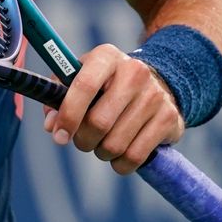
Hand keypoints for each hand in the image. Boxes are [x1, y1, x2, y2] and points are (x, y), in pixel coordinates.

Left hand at [43, 44, 184, 174]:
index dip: (68, 115)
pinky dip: (121, 164)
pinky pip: (135, 156)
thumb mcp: (80, 78)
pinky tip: (119, 155)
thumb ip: (58, 98)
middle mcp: (134, 72)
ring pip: (116, 144)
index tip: (59, 136)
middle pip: (99, 122)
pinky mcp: (169, 118)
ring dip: (101, 153)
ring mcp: (155, 95)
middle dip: (83, 140)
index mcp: (106, 57)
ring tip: (102, 145)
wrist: (155, 83)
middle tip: (82, 140)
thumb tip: (52, 126)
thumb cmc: (105, 84)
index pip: (84, 86)